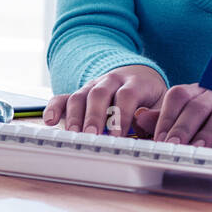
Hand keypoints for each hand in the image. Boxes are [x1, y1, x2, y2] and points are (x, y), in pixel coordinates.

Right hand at [43, 64, 166, 135]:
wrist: (138, 74)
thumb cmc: (150, 95)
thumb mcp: (162, 102)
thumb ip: (156, 113)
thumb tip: (143, 120)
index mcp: (135, 82)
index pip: (126, 95)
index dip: (121, 115)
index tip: (118, 136)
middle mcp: (112, 80)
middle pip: (99, 94)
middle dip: (94, 116)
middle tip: (92, 136)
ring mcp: (93, 86)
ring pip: (80, 95)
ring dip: (75, 116)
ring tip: (75, 135)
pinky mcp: (80, 93)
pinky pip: (64, 97)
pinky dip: (54, 108)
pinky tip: (49, 121)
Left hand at [134, 84, 211, 149]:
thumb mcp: (188, 120)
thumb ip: (164, 119)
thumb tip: (139, 117)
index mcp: (196, 93)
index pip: (178, 95)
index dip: (166, 116)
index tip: (158, 139)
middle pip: (197, 106)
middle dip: (183, 127)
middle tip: (173, 146)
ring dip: (209, 131)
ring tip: (199, 148)